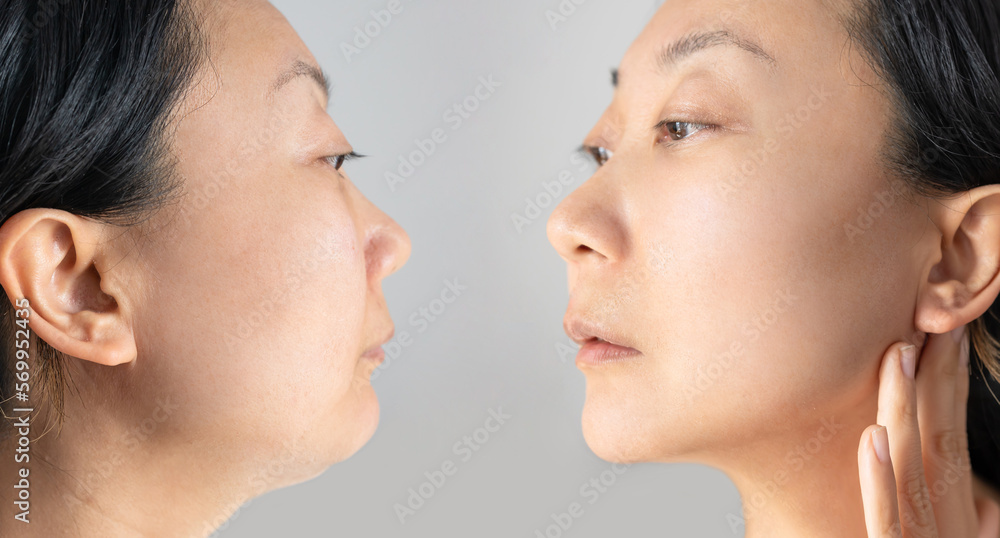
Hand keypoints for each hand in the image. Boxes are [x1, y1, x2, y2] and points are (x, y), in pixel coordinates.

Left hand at [858, 327, 999, 536]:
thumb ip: (957, 524)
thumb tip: (981, 506)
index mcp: (957, 522)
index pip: (952, 443)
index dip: (950, 389)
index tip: (947, 337)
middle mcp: (949, 528)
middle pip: (941, 444)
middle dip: (937, 380)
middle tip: (932, 321)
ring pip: (913, 473)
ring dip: (905, 410)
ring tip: (899, 355)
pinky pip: (887, 525)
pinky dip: (879, 483)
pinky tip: (871, 436)